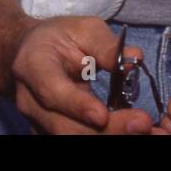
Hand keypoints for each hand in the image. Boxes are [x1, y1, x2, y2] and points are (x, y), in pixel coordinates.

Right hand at [10, 17, 158, 134]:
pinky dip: (105, 137)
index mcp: (33, 66)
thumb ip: (106, 45)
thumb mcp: (83, 29)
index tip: (102, 115)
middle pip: (63, 126)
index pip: (51, 91)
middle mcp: (29, 100)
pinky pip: (76, 141)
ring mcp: (37, 123)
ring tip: (140, 129)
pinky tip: (129, 131)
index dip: (76, 105)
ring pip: (70, 139)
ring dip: (108, 136)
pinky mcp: (48, 134)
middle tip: (141, 123)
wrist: (30, 53)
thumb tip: (135, 58)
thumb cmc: (58, 38)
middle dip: (104, 130)